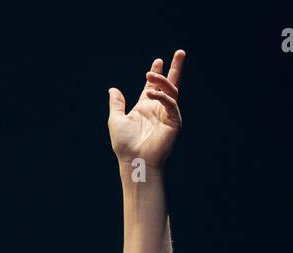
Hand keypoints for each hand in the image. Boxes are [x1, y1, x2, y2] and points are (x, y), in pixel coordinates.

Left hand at [108, 49, 184, 169]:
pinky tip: (151, 94)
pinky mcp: (174, 121)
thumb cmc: (124, 144)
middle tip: (180, 52)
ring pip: (171, 91)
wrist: (134, 160)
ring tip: (150, 74)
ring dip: (162, 81)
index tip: (158, 61)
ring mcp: (167, 114)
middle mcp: (158, 108)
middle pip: (170, 84)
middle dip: (175, 68)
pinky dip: (162, 97)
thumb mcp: (116, 120)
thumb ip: (116, 104)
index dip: (156, 73)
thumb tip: (112, 89)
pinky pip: (171, 104)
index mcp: (145, 107)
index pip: (153, 86)